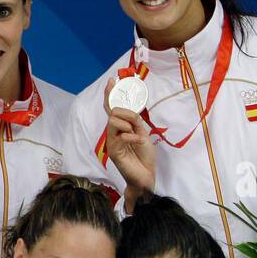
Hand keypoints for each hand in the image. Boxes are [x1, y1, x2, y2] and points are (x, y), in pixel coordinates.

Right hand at [102, 77, 154, 207]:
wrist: (145, 176)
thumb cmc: (145, 157)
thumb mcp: (143, 134)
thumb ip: (134, 122)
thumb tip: (129, 112)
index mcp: (122, 128)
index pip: (112, 108)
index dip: (111, 95)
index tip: (111, 81)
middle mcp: (114, 133)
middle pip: (113, 111)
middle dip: (126, 112)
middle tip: (136, 125)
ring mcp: (112, 142)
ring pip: (114, 120)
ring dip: (128, 123)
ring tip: (136, 135)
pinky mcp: (113, 150)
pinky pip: (120, 134)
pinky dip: (131, 136)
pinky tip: (137, 143)